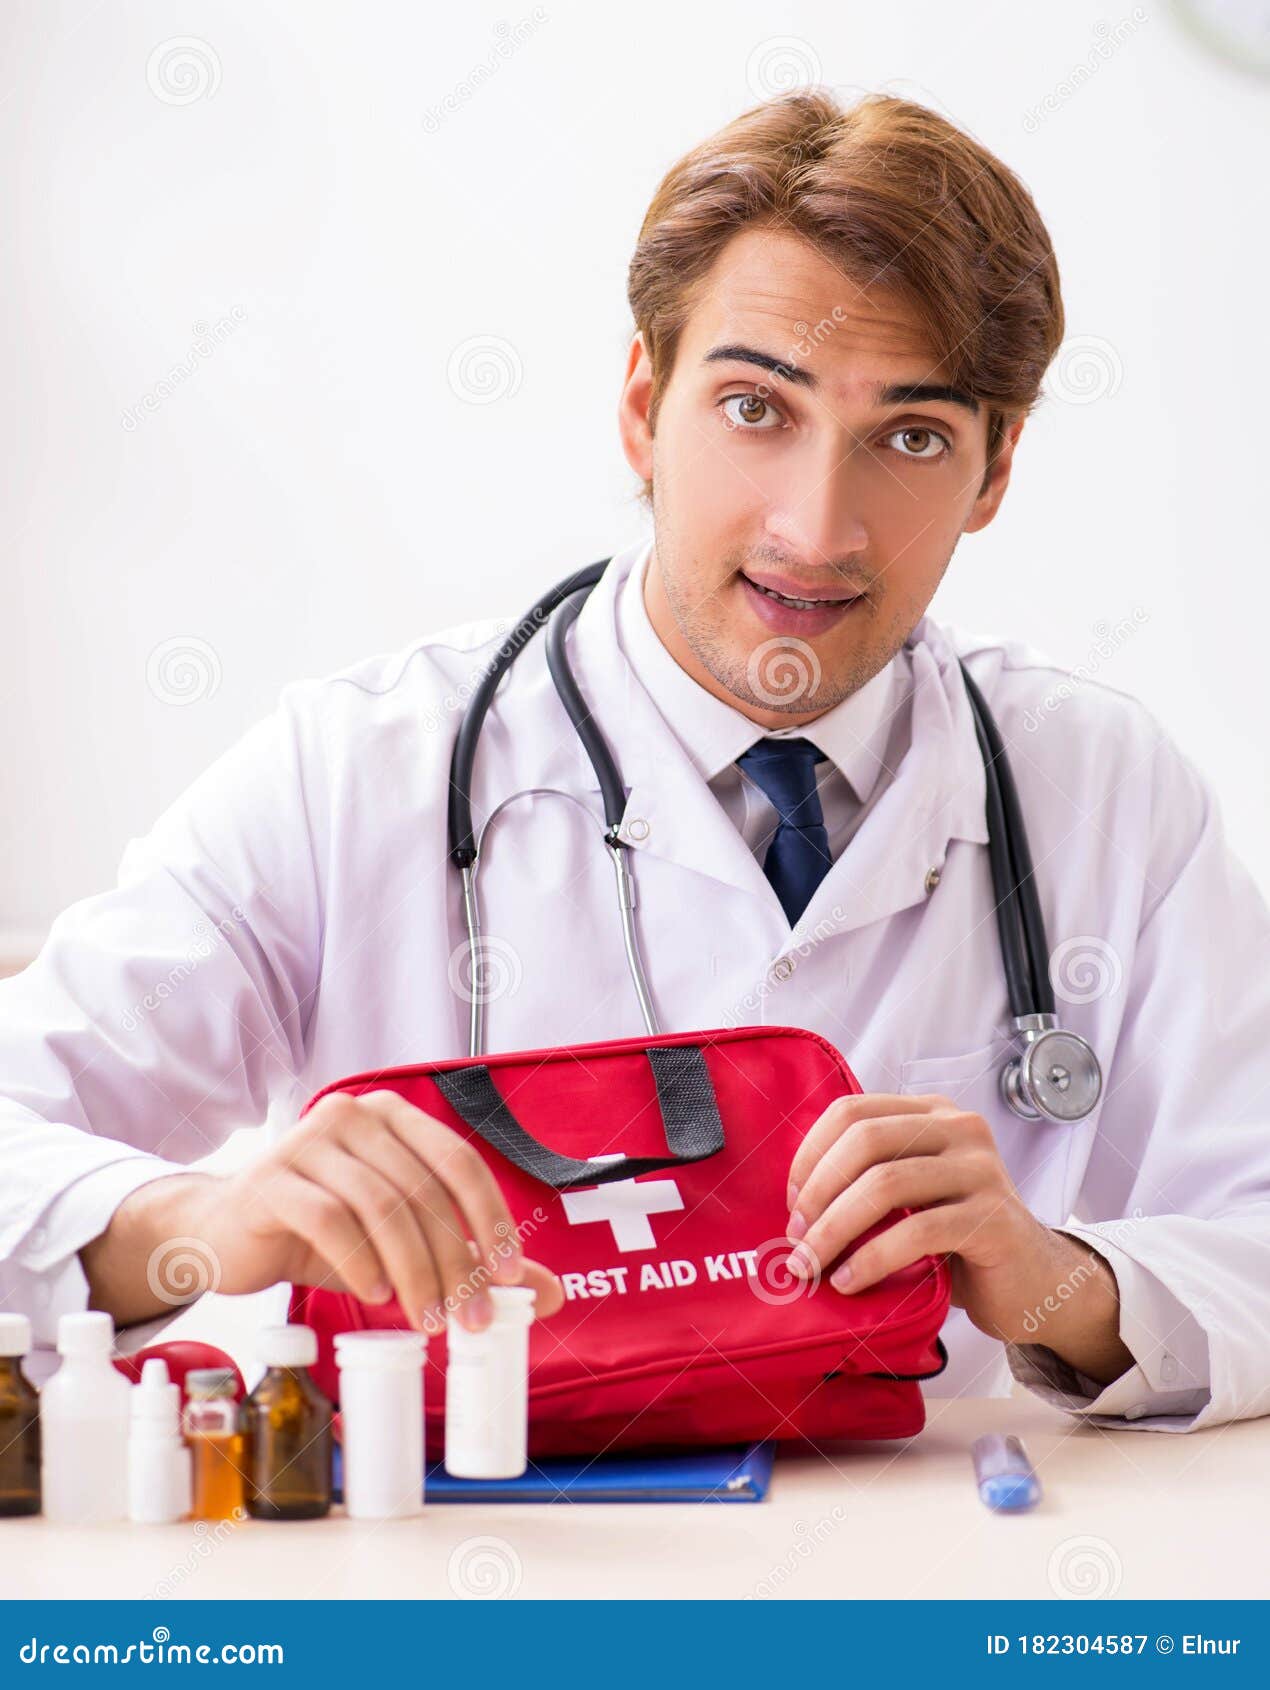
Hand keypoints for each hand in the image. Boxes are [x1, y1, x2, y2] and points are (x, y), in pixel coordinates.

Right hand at [83, 1089, 563, 1334]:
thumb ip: (468, 1260)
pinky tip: (375, 1295)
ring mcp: (308, 1140)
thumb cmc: (320, 1234)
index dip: (489, 1219)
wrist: (224, 1235)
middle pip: (423, 1192)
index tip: (509, 1276)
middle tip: (469, 1319)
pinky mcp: (271, 1178)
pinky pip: (330, 1218)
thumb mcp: (400, 1246)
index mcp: (392, 1117)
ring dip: (414, 1271)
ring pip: (382, 1207)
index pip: (459, 1162)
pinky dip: (361, 1262)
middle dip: (454, 1262)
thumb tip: (548, 1295)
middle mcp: (353, 1115)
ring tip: (428, 1318)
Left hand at [784, 1091, 1131, 1382]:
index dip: (809, 1155)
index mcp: (931, 1114)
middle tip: (796, 1240)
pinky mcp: (994, 1218)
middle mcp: (959, 1129)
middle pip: (865, 1141)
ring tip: (812, 1266)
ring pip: (886, 1184)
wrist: (1032, 1284)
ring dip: (835, 1229)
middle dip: (817, 1193)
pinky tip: (851, 1282)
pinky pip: (917, 1231)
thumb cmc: (957, 1242)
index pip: (851, 1111)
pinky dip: (873, 1258)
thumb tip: (792, 1200)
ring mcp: (981, 1170)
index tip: (791, 1203)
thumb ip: (868, 1178)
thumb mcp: (911, 1197)